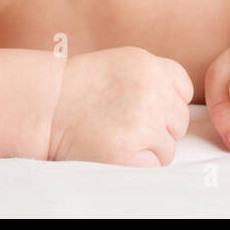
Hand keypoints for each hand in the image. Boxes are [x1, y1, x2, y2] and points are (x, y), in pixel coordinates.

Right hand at [48, 46, 192, 166]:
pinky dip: (138, 164)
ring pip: (169, 147)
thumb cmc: (81, 87)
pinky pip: (154, 165)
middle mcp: (151, 91)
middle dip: (158, 127)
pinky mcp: (129, 151)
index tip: (141, 104)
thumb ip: (154, 77)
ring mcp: (142, 122)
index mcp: (149, 65)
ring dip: (148, 148)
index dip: (165, 101)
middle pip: (179, 120)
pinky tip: (116, 150)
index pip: (183, 89)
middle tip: (125, 124)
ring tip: (117, 136)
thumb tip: (179, 105)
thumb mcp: (122, 64)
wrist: (46, 104)